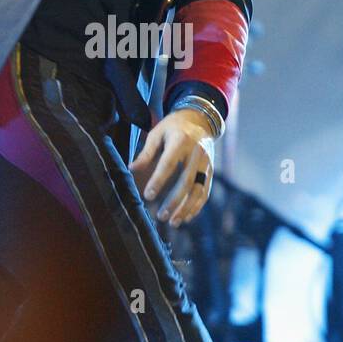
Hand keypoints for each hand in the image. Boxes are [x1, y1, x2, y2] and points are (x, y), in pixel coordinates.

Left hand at [129, 108, 214, 227]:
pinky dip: (197, 206)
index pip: (169, 164)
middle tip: (160, 216)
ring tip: (173, 222)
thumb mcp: (157, 133)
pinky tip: (186, 217)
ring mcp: (207, 162)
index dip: (158, 180)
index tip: (148, 195)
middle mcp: (196, 153)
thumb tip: (131, 169)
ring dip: (187, 208)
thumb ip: (146, 153)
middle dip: (174, 201)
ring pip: (199, 190)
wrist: (200, 119)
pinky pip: (205, 191)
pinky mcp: (211, 170)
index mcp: (180, 141)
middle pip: (186, 181)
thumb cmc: (173, 127)